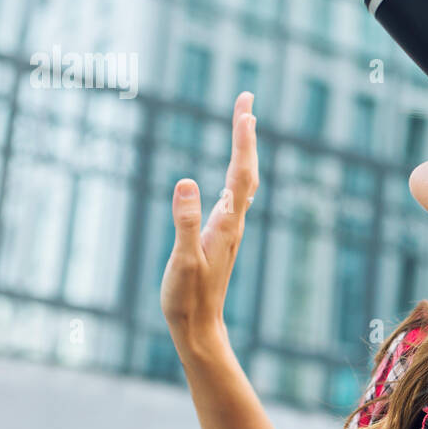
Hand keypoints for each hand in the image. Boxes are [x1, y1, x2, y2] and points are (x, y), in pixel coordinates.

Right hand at [160, 92, 258, 343]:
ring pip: (243, 182)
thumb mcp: (182, 260)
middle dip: (246, 134)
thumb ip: (185, 222)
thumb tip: (186, 182)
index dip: (242, 140)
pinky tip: (233, 172)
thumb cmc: (188, 298)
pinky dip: (235, 172)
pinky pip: (234, 196)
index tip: (246, 108)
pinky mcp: (221, 236)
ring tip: (244, 124)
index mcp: (226, 223)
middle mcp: (233, 222)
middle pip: (246, 170)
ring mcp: (229, 229)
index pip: (239, 173)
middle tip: (246, 100)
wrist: (199, 328)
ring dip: (243, 150)